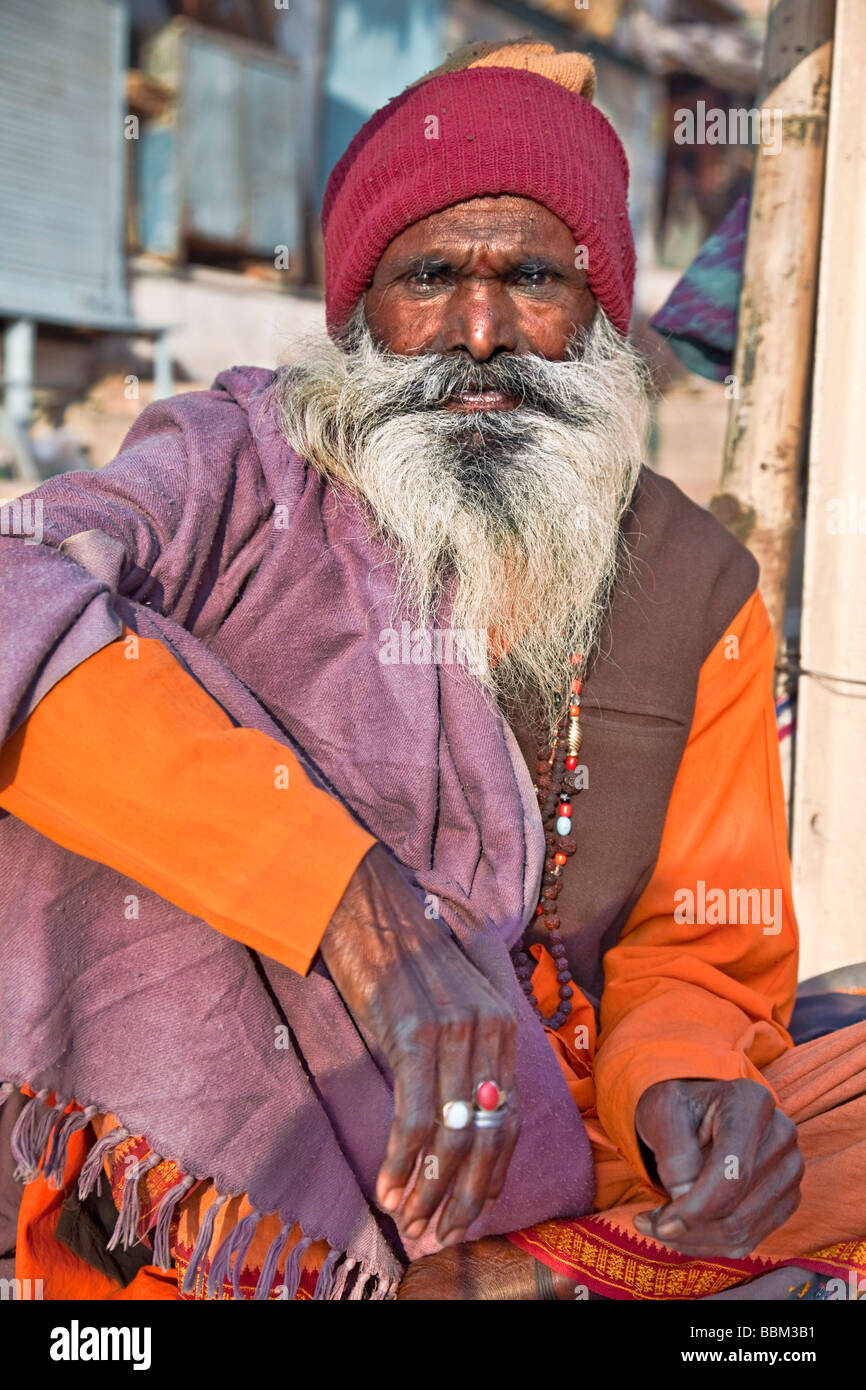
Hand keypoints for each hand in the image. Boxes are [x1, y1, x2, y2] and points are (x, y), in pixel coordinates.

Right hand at [319, 842, 520, 1247]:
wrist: (365, 901)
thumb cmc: (398, 955)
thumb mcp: (446, 1004)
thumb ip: (459, 1053)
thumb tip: (449, 1124)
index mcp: (504, 1024)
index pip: (510, 1119)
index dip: (492, 1174)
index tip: (471, 1210)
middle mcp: (489, 1028)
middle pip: (488, 1134)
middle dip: (465, 1194)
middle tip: (441, 1233)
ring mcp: (453, 1030)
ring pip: (453, 1134)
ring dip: (429, 1188)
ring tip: (410, 1220)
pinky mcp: (412, 1031)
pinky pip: (414, 1115)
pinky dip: (400, 1161)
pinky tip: (386, 1188)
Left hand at [632, 1078, 802, 1257]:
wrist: (697, 1112)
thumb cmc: (678, 1108)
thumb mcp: (662, 1112)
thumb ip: (674, 1152)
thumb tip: (684, 1195)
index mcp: (751, 1103)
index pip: (732, 1172)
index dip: (696, 1207)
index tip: (660, 1224)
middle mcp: (781, 1135)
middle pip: (737, 1208)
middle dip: (688, 1226)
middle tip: (650, 1222)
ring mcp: (790, 1169)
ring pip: (742, 1230)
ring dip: (695, 1239)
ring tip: (662, 1223)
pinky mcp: (787, 1197)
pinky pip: (748, 1239)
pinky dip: (710, 1243)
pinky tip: (684, 1229)